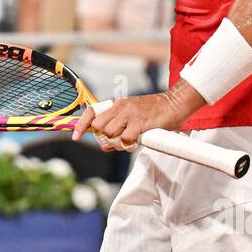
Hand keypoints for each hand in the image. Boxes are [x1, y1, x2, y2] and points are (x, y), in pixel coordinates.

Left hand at [69, 82, 201, 149]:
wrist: (175, 104)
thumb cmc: (155, 113)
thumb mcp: (133, 117)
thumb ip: (118, 130)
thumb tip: (104, 147)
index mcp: (117, 104)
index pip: (92, 112)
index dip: (82, 125)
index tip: (76, 137)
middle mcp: (121, 107)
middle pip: (99, 126)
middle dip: (104, 138)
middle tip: (116, 142)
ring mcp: (130, 114)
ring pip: (110, 134)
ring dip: (117, 143)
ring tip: (129, 141)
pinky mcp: (140, 122)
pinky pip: (125, 139)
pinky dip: (129, 144)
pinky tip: (137, 142)